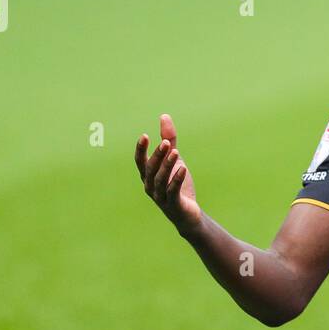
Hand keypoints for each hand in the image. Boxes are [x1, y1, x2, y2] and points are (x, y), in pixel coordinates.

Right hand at [135, 113, 202, 234]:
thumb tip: (164, 116)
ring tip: (175, 152)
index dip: (141, 150)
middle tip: (166, 142)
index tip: (145, 136)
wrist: (188, 213)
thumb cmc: (177, 184)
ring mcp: (160, 197)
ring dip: (167, 165)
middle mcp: (150, 186)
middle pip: (150, 169)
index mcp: (148, 175)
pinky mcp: (173, 204)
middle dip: (157, 155)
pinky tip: (183, 168)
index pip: (140, 161)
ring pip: (160, 180)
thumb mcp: (174, 159)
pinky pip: (172, 191)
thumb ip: (169, 139)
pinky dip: (177, 180)